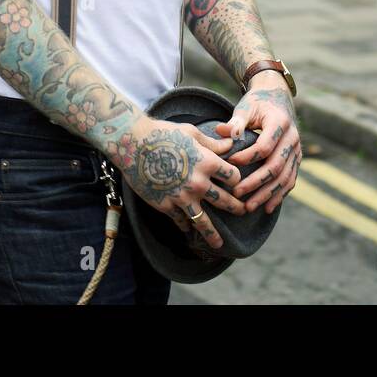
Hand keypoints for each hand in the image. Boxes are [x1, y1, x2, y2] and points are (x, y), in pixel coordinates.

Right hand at [120, 115, 246, 250]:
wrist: (133, 145)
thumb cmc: (163, 133)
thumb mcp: (191, 133)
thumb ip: (212, 143)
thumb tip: (230, 144)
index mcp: (207, 163)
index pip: (233, 177)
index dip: (236, 179)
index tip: (235, 181)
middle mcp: (198, 183)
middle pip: (224, 201)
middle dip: (236, 207)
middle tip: (243, 212)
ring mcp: (182, 197)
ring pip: (202, 221)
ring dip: (212, 233)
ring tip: (219, 244)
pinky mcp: (166, 205)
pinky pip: (180, 220)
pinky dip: (185, 226)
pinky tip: (188, 231)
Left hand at [218, 73, 301, 214]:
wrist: (277, 97)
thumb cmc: (258, 103)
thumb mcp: (246, 107)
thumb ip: (236, 121)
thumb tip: (221, 131)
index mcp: (280, 123)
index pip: (264, 146)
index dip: (247, 157)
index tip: (229, 164)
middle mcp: (292, 138)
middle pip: (276, 166)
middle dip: (256, 182)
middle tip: (236, 193)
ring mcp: (297, 150)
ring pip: (284, 177)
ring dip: (267, 194)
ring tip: (249, 207)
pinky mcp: (296, 159)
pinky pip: (290, 180)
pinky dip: (279, 195)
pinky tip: (267, 208)